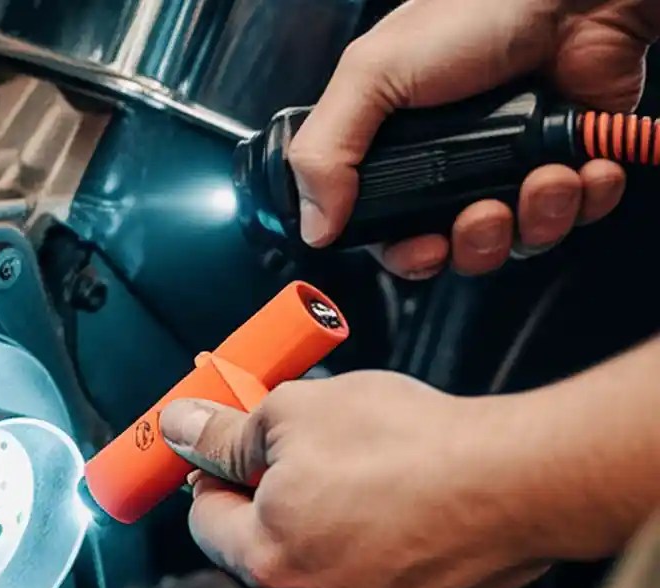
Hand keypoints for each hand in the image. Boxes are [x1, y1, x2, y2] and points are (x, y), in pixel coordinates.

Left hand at [159, 372, 548, 587]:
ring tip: (342, 443)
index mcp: (268, 561)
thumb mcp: (291, 412)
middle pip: (255, 534)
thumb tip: (185, 428)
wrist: (519, 480)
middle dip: (261, 478)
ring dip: (311, 493)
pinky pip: (360, 550)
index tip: (219, 433)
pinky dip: (358, 513)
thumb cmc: (410, 449)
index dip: (207, 464)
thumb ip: (225, 430)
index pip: (202, 516)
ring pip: (310, 540)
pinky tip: (382, 472)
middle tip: (280, 427)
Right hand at [293, 0, 657, 277]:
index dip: (408, 253)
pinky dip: (586, 200)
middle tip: (484, 212)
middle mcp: (455, 164)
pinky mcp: (572, 162)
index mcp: (399, 148)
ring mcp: (515, 166)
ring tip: (544, 175)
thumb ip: (326, 151)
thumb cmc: (473, 13)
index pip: (392, 231)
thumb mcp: (373, 73)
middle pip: (457, 248)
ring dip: (536, 220)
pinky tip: (582, 166)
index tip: (424, 248)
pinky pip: (579, 215)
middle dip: (476, 242)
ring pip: (521, 240)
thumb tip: (312, 227)